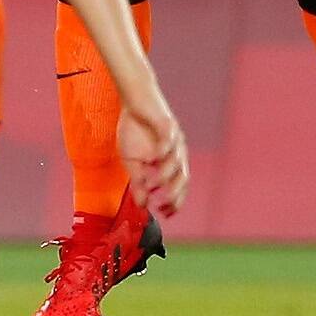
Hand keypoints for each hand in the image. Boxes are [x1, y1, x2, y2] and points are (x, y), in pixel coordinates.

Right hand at [116, 90, 190, 225]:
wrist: (134, 100)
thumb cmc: (134, 130)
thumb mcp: (132, 161)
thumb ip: (138, 182)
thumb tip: (141, 205)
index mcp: (172, 162)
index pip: (180, 186)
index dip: (176, 201)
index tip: (166, 215)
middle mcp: (178, 151)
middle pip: (183, 177)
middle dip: (174, 194)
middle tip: (162, 205)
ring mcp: (175, 138)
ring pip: (176, 161)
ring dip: (164, 176)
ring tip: (149, 186)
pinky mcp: (167, 124)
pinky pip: (169, 140)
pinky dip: (161, 152)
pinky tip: (151, 161)